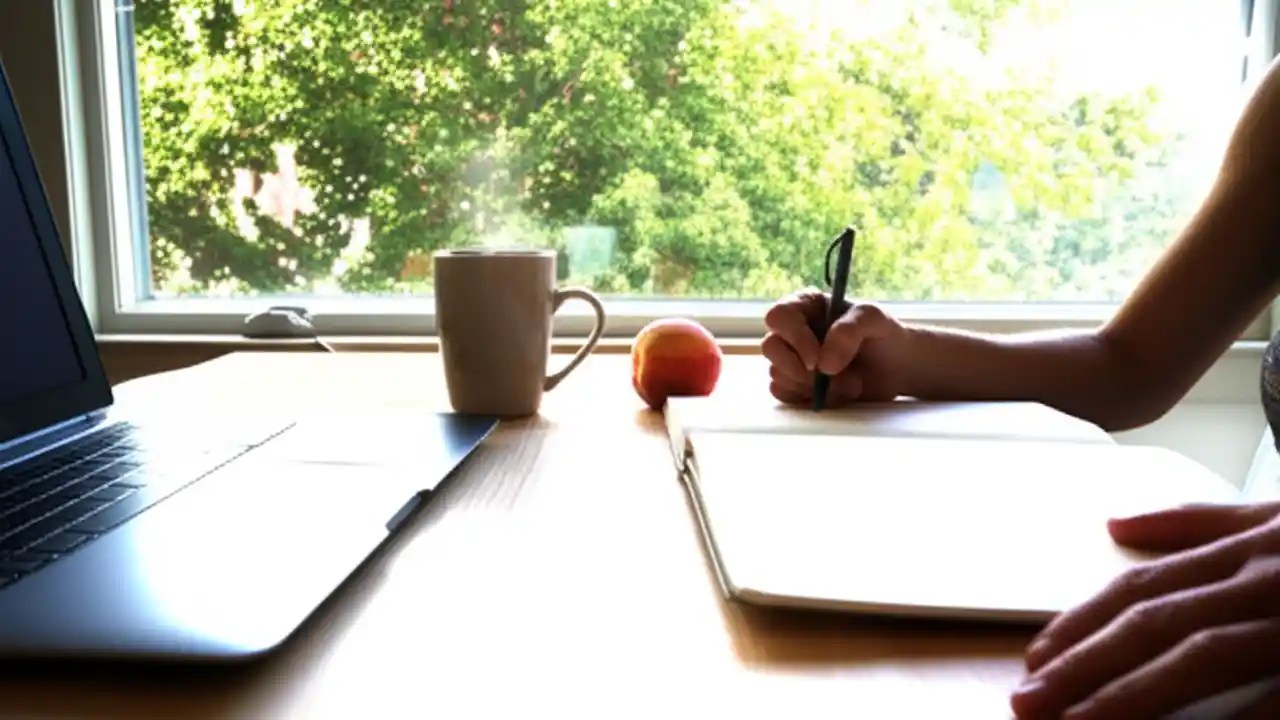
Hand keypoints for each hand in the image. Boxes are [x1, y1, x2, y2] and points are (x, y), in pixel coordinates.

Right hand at [760, 289, 909, 405]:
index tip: (817, 360)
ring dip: (815, 387)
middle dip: (800, 369)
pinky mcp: (795, 385)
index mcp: (805, 306)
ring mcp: (792, 360)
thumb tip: (823, 363)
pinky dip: (811, 400)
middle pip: (770, 347)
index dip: (794, 339)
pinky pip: (784, 395)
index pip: (779, 316)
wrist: (897, 368)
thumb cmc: (883, 335)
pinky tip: (837, 395)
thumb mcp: (874, 319)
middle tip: (829, 377)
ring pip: (778, 375)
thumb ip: (849, 331)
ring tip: (850, 384)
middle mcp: (792, 332)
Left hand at [1010, 501, 1279, 718]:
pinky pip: (1274, 695)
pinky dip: (1232, 718)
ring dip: (1130, 693)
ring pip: (1198, 654)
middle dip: (1083, 664)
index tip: (1032, 660)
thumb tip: (1116, 524)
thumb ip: (1196, 525)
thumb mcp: (1270, 522)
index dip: (1080, 624)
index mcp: (1239, 552)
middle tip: (1028, 701)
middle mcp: (1257, 582)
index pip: (1139, 588)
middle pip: (1151, 622)